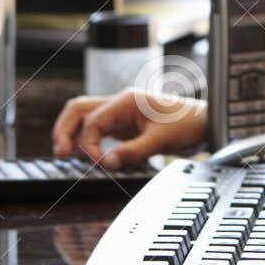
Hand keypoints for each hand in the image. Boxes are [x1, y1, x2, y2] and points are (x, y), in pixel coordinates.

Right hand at [51, 89, 207, 167]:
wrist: (204, 122)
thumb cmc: (187, 124)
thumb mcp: (161, 140)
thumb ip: (133, 152)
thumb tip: (107, 163)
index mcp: (126, 101)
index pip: (93, 121)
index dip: (90, 144)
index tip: (101, 164)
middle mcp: (119, 103)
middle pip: (78, 109)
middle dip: (65, 129)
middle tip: (60, 153)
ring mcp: (120, 112)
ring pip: (85, 116)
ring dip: (73, 132)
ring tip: (64, 153)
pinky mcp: (124, 124)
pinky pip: (97, 127)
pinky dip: (87, 138)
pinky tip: (85, 154)